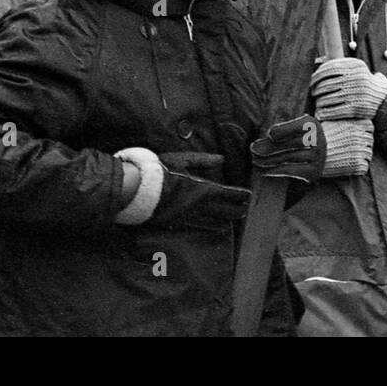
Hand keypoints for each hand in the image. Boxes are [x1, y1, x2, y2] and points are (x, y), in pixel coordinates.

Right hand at [114, 148, 249, 227]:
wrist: (138, 190)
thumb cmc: (161, 171)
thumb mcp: (183, 160)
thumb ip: (203, 161)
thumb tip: (222, 160)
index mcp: (202, 189)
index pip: (226, 194)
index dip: (238, 195)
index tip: (248, 196)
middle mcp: (198, 206)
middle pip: (222, 211)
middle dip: (234, 211)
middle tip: (244, 212)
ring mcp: (187, 216)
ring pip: (210, 219)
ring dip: (222, 219)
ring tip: (230, 220)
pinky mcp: (176, 221)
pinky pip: (196, 223)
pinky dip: (205, 224)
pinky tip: (207, 225)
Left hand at [250, 115, 326, 182]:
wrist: (317, 157)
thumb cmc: (296, 139)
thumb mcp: (291, 128)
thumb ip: (277, 131)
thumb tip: (257, 146)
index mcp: (310, 123)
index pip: (295, 127)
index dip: (281, 131)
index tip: (270, 135)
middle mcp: (318, 139)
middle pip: (290, 143)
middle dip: (269, 146)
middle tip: (253, 149)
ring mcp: (317, 157)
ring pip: (288, 157)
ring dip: (268, 160)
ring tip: (254, 160)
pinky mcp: (313, 172)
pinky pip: (290, 170)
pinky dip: (275, 170)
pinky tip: (263, 171)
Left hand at [310, 58, 386, 120]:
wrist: (383, 96)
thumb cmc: (363, 81)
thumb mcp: (356, 68)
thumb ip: (340, 65)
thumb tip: (317, 64)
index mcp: (356, 65)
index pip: (330, 68)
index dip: (317, 75)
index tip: (311, 80)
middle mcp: (357, 78)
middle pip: (328, 84)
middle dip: (317, 89)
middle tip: (312, 92)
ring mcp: (357, 93)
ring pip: (330, 98)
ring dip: (319, 102)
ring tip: (317, 102)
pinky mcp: (357, 108)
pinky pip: (336, 111)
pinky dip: (325, 113)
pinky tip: (320, 114)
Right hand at [320, 119, 373, 177]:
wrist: (311, 152)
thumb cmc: (319, 136)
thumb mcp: (332, 122)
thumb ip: (343, 121)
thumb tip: (344, 117)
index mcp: (358, 124)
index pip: (369, 127)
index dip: (363, 132)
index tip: (355, 136)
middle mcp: (362, 136)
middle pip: (369, 141)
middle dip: (362, 145)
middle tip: (350, 149)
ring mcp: (361, 150)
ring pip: (368, 155)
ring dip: (360, 156)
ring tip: (347, 157)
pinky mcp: (358, 164)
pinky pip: (364, 167)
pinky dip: (358, 168)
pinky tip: (347, 165)